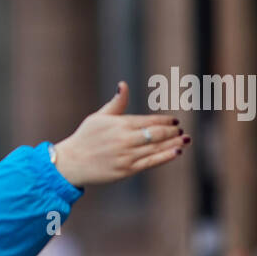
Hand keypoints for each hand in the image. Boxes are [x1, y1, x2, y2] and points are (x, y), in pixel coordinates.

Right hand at [52, 82, 188, 186]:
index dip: (165, 120)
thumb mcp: (98, 117)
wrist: (71, 163)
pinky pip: (151, 162)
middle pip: (156, 134)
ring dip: (174, 142)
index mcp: (120, 124)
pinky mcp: (126, 170)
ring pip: (157, 148)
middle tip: (180, 130)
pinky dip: (166, 156)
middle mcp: (125, 139)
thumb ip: (115, 103)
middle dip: (172, 131)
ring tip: (185, 140)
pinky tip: (177, 151)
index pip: (149, 120)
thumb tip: (123, 85)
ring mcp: (127, 155)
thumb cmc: (84, 138)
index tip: (174, 121)